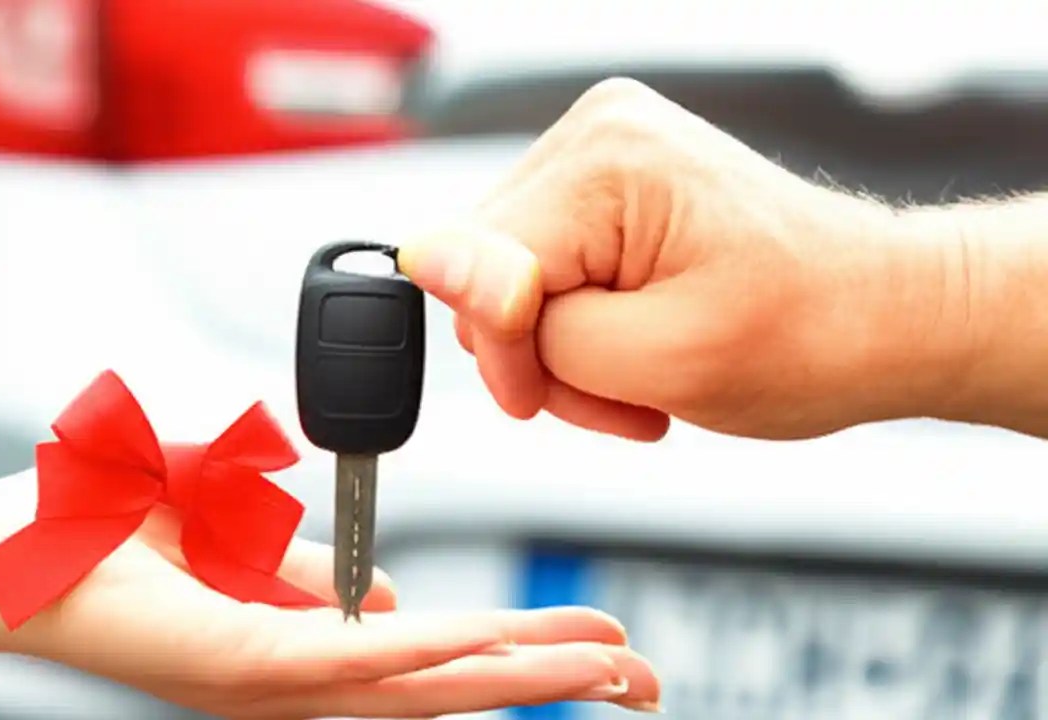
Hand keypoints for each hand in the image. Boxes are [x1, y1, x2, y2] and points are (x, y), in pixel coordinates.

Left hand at [0, 473, 662, 717]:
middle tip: (641, 676)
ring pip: (421, 683)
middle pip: (447, 685)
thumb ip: (314, 563)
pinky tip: (501, 645)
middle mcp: (299, 677)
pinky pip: (355, 658)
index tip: (591, 644)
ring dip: (518, 672)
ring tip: (606, 665)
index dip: (518, 654)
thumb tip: (386, 591)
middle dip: (549, 680)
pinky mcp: (241, 668)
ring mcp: (274, 681)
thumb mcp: (242, 526)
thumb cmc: (111, 527)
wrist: (10, 549)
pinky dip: (437, 649)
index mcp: (305, 644)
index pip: (432, 658)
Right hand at [398, 78, 969, 440]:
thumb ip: (523, 314)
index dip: (511, 354)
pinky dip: (582, 329)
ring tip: (641, 378)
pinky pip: (544, 269)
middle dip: (541, 354)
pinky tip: (637, 347)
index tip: (563, 396)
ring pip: (507, 280)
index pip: (475, 266)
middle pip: (483, 270)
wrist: (884, 317)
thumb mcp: (652, 353)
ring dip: (564, 351)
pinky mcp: (607, 186)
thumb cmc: (809, 335)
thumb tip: (423, 260)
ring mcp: (601, 154)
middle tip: (623, 391)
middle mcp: (595, 133)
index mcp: (606, 159)